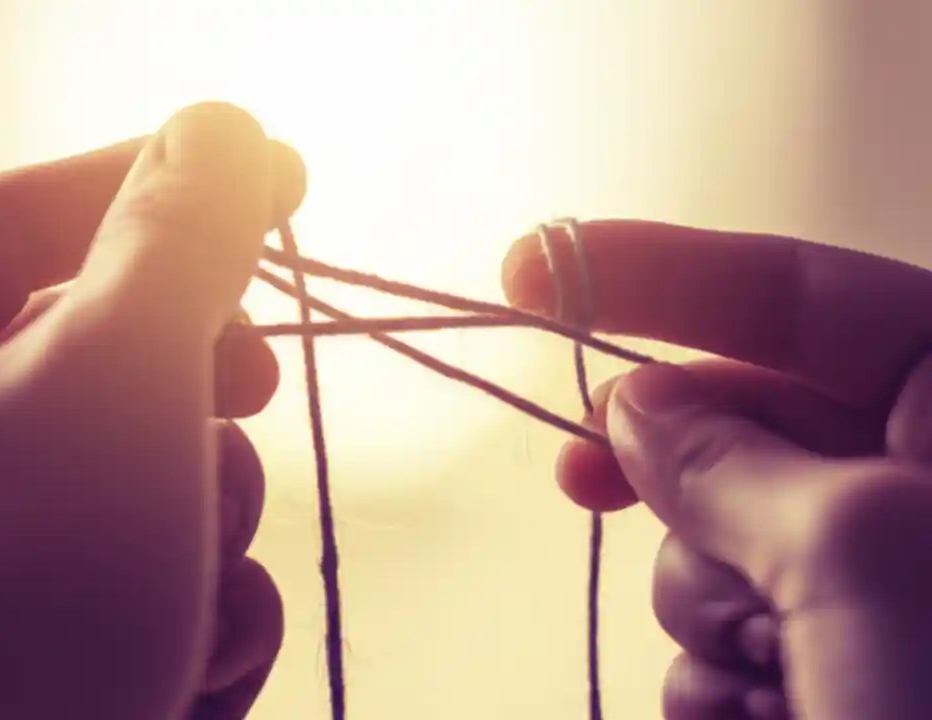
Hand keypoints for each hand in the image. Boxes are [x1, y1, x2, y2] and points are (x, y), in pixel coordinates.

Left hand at [0, 102, 304, 719]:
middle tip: (237, 393)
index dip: (150, 178)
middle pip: (102, 347)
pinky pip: (158, 573)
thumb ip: (175, 239)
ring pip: (155, 471)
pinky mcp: (50, 644)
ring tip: (180, 590)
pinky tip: (179, 669)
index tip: (275, 172)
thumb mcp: (110, 377)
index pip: (19, 215)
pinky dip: (197, 607)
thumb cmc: (20, 602)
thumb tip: (223, 131)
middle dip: (191, 389)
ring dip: (208, 519)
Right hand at [502, 221, 931, 719]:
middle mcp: (931, 500)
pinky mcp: (837, 679)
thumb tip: (634, 404)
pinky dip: (722, 685)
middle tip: (575, 476)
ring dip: (707, 606)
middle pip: (749, 427)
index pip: (810, 295)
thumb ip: (732, 456)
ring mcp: (881, 597)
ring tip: (775, 683)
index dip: (665, 268)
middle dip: (676, 475)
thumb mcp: (856, 553)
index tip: (534, 266)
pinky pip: (727, 646)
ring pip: (720, 550)